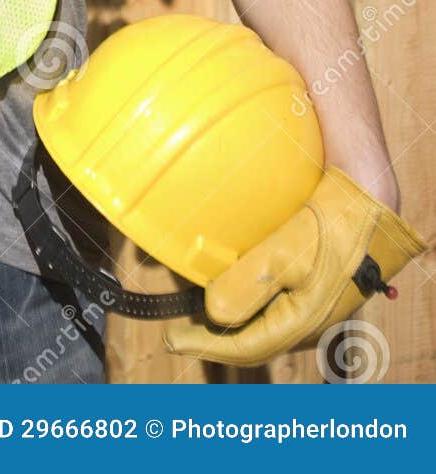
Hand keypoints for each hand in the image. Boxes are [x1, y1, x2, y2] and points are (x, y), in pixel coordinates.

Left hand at [162, 167, 426, 367]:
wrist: (370, 197)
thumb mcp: (287, 253)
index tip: (173, 339)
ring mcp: (313, 300)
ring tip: (204, 309)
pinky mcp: (314, 279)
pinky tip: (237, 280)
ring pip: (266, 321)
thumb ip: (249, 286)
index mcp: (302, 321)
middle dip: (218, 338)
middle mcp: (309, 319)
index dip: (206, 346)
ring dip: (235, 319)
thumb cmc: (333, 223)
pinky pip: (276, 300)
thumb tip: (214, 314)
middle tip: (183, 330)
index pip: (246, 347)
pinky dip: (251, 299)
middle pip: (256, 339)